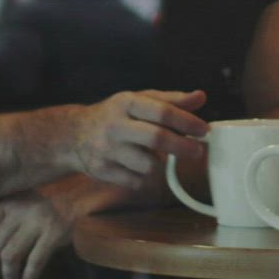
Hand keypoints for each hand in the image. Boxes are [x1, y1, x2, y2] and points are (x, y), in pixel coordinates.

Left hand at [0, 189, 69, 278]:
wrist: (75, 199)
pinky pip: (35, 260)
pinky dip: (28, 276)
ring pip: (10, 256)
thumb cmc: (40, 210)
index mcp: (3, 206)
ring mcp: (36, 221)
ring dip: (7, 276)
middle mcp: (17, 211)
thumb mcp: (16, 210)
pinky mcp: (54, 231)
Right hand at [70, 90, 207, 189]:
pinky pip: (137, 182)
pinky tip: (138, 167)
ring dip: (160, 164)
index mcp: (127, 102)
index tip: (204, 130)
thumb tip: (201, 97)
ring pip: (149, 165)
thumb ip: (171, 100)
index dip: (187, 122)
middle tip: (198, 152)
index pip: (162, 111)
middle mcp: (115, 125)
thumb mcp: (140, 100)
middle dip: (183, 148)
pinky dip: (145, 178)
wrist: (74, 134)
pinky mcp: (102, 171)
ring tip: (155, 156)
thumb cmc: (117, 115)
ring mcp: (106, 150)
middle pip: (157, 139)